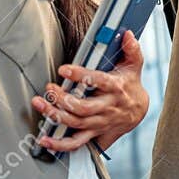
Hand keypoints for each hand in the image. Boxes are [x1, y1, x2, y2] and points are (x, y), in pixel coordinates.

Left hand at [32, 30, 148, 152]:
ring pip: (75, 123)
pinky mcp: (93, 133)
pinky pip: (75, 143)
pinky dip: (59, 144)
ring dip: (55, 115)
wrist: (138, 111)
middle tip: (49, 88)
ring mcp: (99, 123)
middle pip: (83, 107)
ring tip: (40, 104)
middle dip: (63, 99)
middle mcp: (107, 108)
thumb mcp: (134, 64)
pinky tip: (44, 139)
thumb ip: (131, 49)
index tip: (64, 69)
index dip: (81, 76)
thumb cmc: (130, 84)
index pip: (98, 82)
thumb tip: (128, 34)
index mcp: (116, 88)